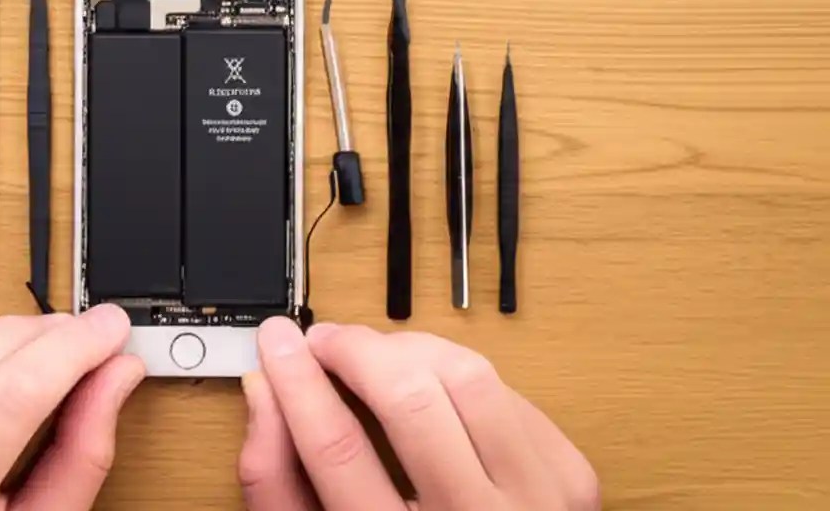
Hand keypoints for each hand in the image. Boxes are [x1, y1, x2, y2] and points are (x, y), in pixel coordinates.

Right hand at [240, 318, 598, 510]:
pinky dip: (460, 374)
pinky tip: (432, 388)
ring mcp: (538, 501)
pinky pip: (509, 392)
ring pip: (469, 378)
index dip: (299, 384)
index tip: (279, 342)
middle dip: (357, 351)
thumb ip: (279, 482)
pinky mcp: (570, 478)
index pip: (339, 450)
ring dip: (410, 349)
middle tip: (326, 342)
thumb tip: (267, 391)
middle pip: (412, 402)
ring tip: (376, 357)